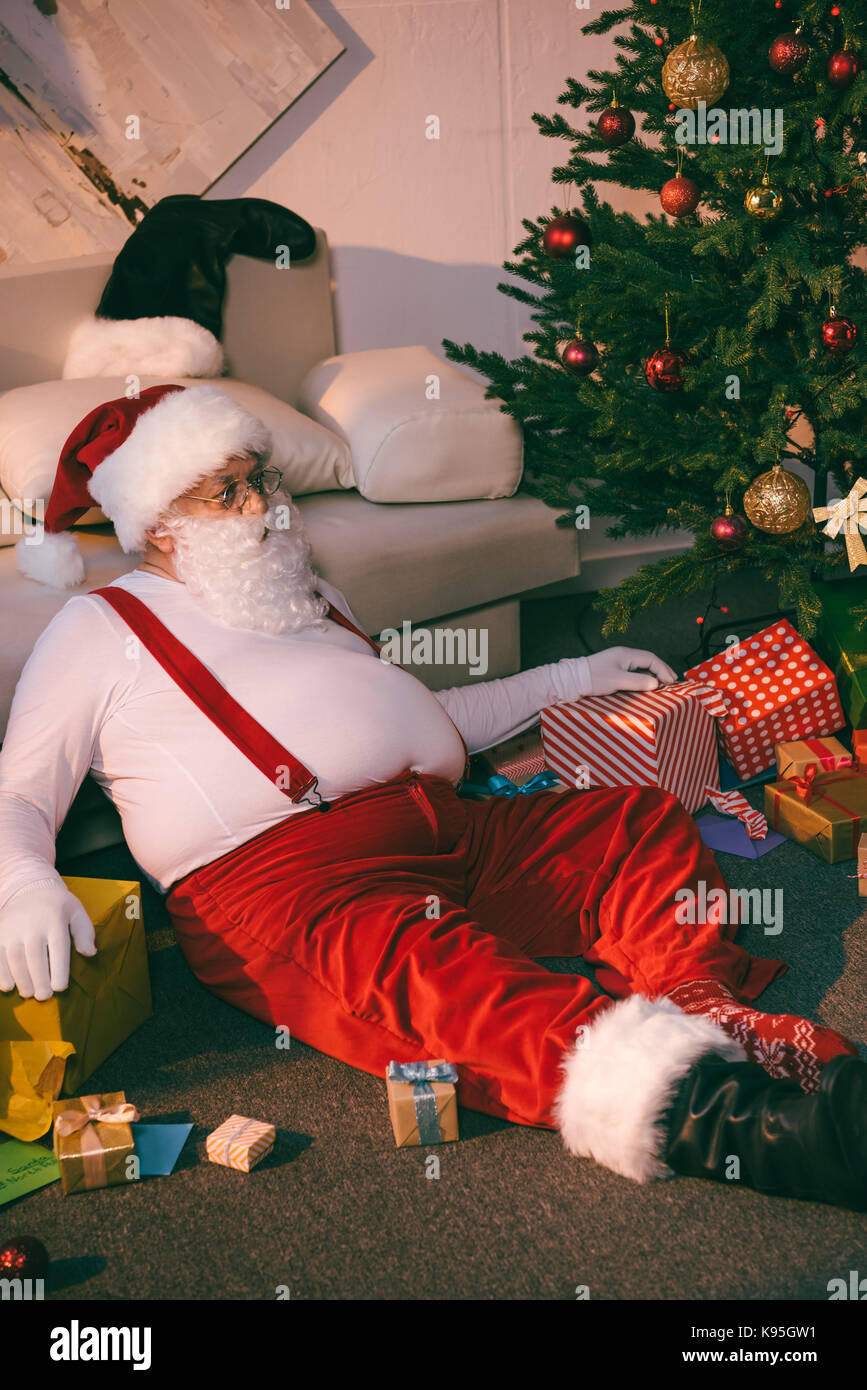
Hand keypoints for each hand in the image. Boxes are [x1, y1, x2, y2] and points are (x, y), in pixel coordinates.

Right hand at [0, 878, 95, 999]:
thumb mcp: (76, 912)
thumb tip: (90, 953)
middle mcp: (32, 923)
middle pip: (35, 956)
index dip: (59, 970)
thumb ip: (84, 933)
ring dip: (21, 980)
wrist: (29, 885)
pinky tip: (8, 986)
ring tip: (29, 993)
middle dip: (39, 980)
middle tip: (44, 996)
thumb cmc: (58, 905)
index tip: (60, 987)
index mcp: (55, 919)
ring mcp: (12, 928)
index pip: (58, 947)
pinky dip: (0, 973)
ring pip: (15, 958)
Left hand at [585, 646, 677, 696]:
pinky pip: (635, 669)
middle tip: (673, 681)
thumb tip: (656, 683)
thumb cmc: (594, 678)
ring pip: (642, 664)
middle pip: (649, 660)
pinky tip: (647, 683)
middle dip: (662, 670)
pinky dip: (644, 675)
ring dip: (654, 673)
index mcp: (626, 654)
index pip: (651, 659)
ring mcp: (618, 660)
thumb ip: (638, 682)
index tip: (671, 682)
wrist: (573, 679)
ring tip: (663, 683)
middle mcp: (624, 654)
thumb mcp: (618, 681)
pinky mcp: (614, 667)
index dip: (663, 670)